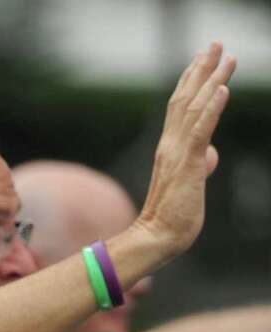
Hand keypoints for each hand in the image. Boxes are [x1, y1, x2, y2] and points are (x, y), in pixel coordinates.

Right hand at [137, 42, 235, 255]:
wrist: (157, 237)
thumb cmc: (173, 216)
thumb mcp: (191, 184)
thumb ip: (198, 164)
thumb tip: (209, 155)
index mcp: (170, 149)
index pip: (181, 108)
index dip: (192, 81)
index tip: (202, 59)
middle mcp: (170, 145)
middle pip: (186, 99)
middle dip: (202, 69)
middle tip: (214, 44)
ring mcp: (178, 153)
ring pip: (195, 108)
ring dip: (211, 80)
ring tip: (225, 57)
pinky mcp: (187, 164)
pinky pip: (200, 131)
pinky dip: (211, 108)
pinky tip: (221, 89)